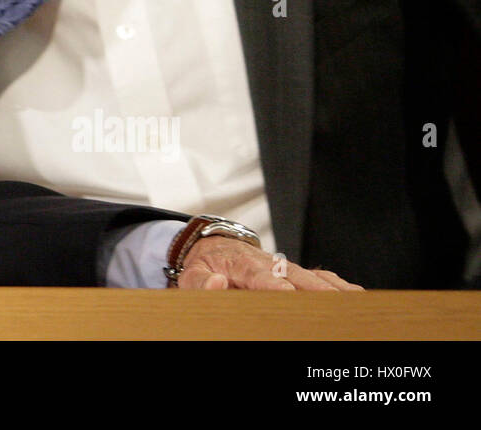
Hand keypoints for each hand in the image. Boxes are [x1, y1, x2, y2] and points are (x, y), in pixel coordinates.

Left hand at [176, 236, 363, 290]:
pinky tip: (355, 295)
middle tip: (333, 303)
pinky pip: (318, 276)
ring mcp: (283, 266)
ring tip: (355, 301)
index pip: (260, 274)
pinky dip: (336, 285)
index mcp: (241, 263)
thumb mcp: (192, 273)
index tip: (286, 292)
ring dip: (333, 288)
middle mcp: (268, 262)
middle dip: (314, 289)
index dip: (274, 283)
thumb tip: (218, 282)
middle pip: (295, 275)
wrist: (213, 245)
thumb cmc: (204, 264)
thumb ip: (201, 281)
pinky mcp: (293, 271)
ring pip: (312, 275)